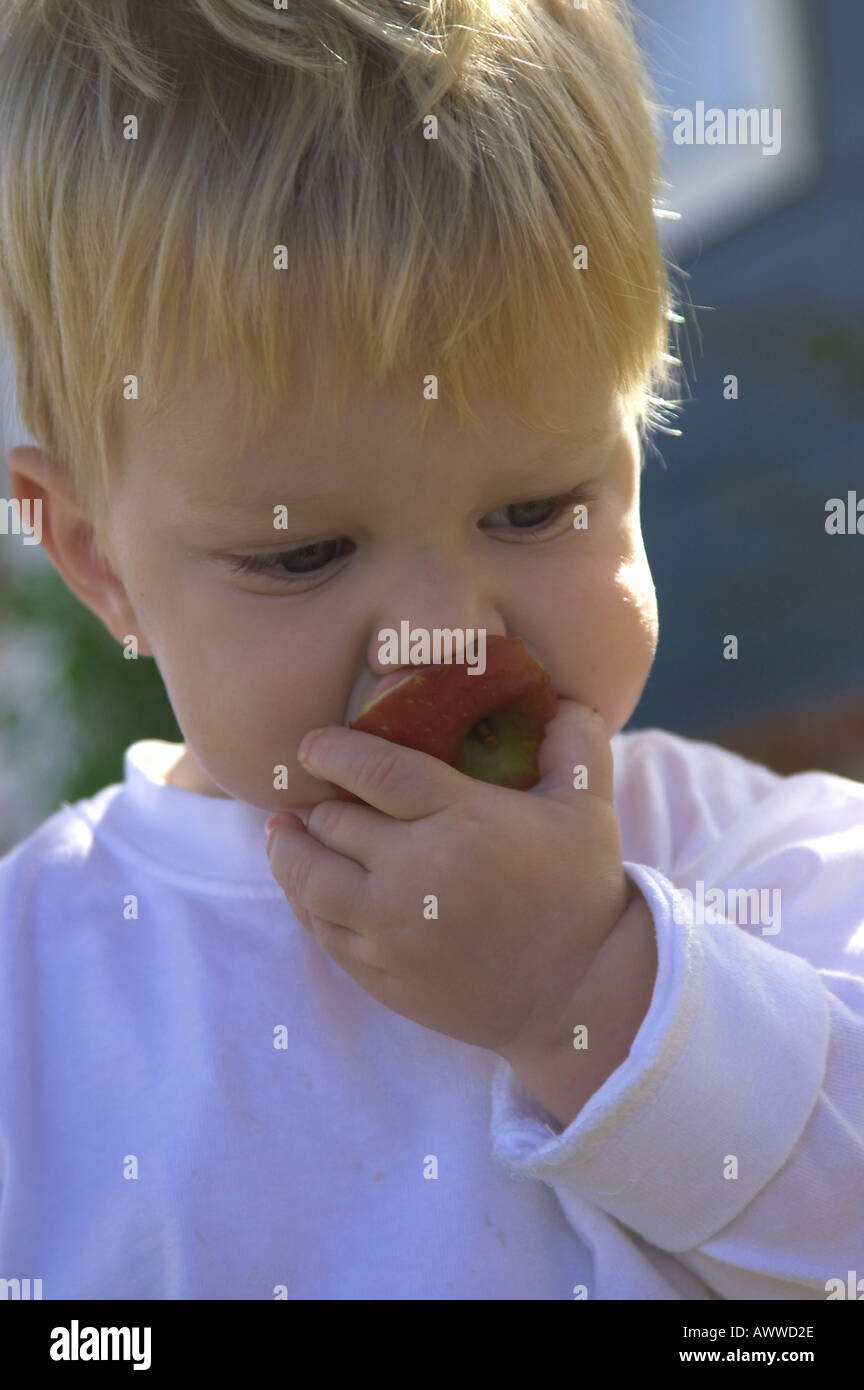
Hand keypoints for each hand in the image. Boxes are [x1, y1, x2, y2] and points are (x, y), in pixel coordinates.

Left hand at [265, 700, 634, 1058]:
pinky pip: (320, 929)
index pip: (375, 771)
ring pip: (309, 878)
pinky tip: (306, 885)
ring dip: (290, 850)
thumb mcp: (589, 809)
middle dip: (318, 804)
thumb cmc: (582, 892)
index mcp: (463, 819)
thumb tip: (559, 699)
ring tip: (285, 832)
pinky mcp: (381, 973)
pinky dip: (305, 900)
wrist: (581, 995)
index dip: (333, 752)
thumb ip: (573, 745)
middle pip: (333, 823)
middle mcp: (416, 872)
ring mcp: (392, 929)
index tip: (314, 746)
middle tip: (311, 793)